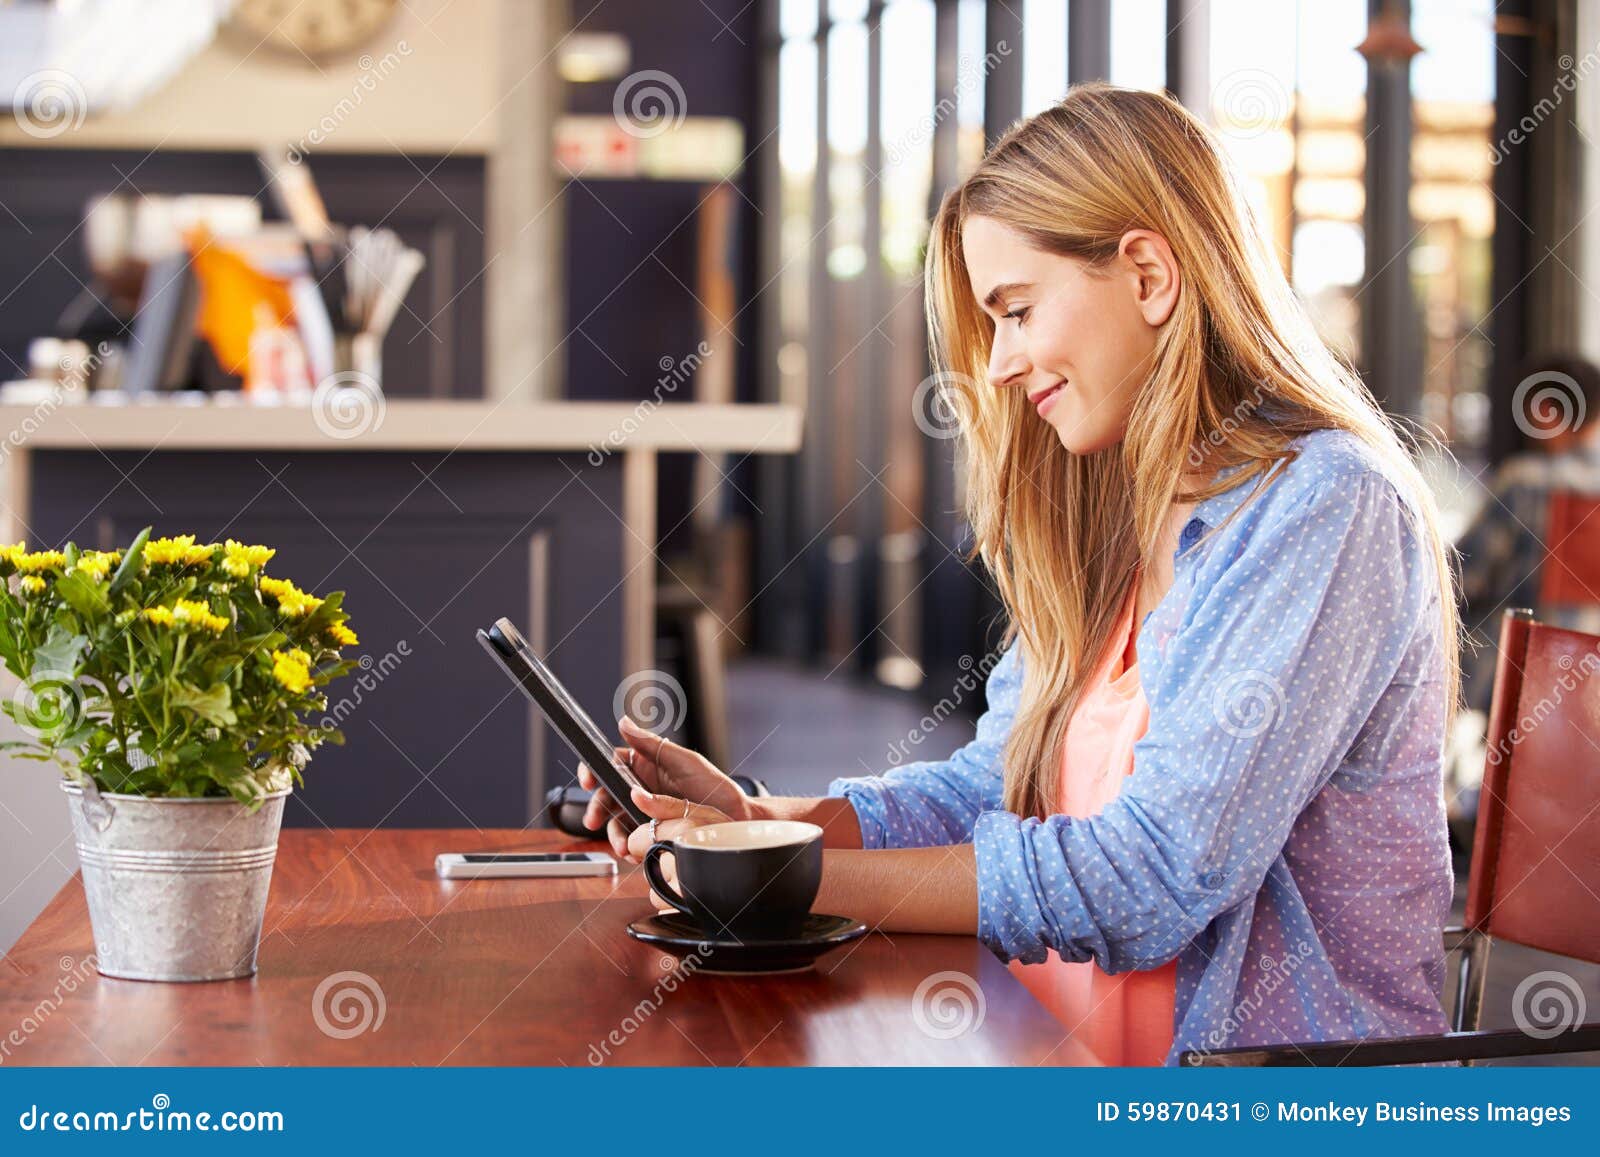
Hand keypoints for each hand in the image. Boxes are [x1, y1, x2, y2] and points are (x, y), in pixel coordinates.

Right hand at [576, 715, 753, 860]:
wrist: (735, 821)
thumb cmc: (714, 787)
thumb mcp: (685, 761)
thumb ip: (652, 745)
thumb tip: (624, 722)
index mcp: (646, 766)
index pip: (611, 763)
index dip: (594, 769)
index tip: (588, 780)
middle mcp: (642, 788)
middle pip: (607, 794)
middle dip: (598, 808)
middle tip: (593, 821)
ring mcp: (646, 811)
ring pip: (617, 820)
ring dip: (614, 833)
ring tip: (623, 845)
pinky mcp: (652, 833)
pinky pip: (633, 840)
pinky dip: (629, 847)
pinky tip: (634, 852)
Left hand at [625, 787, 731, 905]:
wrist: (761, 862)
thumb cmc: (732, 836)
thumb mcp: (703, 811)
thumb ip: (664, 805)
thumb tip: (635, 794)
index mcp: (684, 832)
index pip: (636, 841)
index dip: (644, 842)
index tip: (662, 841)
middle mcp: (683, 861)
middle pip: (645, 868)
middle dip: (660, 865)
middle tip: (686, 858)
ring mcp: (686, 890)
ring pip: (654, 893)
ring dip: (668, 887)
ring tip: (694, 875)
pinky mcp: (688, 910)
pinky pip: (666, 909)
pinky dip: (676, 904)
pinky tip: (695, 892)